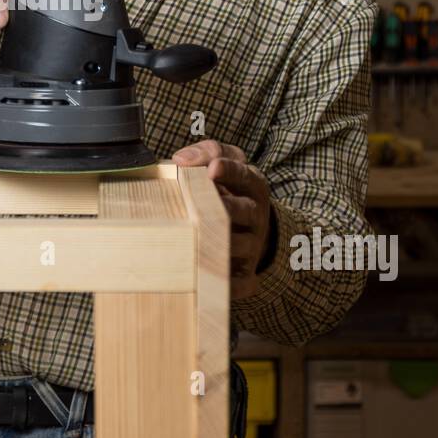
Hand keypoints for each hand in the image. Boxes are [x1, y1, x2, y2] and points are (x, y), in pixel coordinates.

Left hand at [171, 139, 273, 298]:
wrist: (250, 225)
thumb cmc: (226, 189)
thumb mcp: (222, 163)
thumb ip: (206, 153)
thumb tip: (181, 159)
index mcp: (252, 185)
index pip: (244, 174)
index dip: (230, 171)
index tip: (212, 168)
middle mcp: (256, 213)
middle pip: (245, 210)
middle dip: (227, 208)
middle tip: (206, 207)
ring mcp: (253, 242)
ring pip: (242, 245)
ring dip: (223, 245)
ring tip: (200, 243)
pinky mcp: (246, 270)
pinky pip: (241, 281)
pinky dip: (229, 284)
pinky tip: (208, 281)